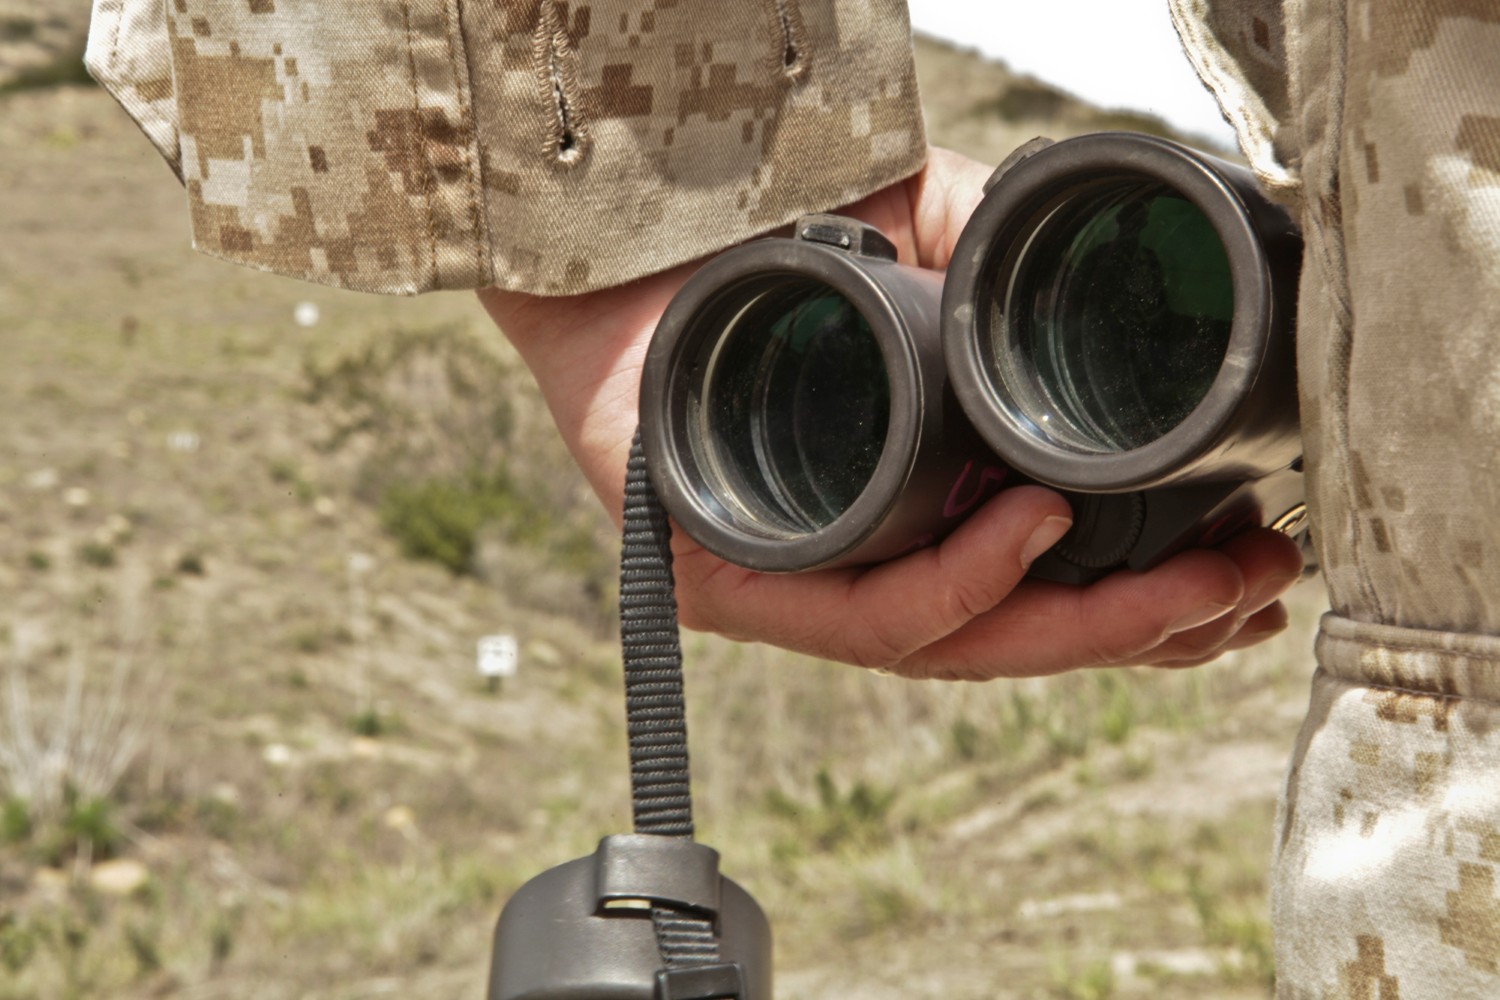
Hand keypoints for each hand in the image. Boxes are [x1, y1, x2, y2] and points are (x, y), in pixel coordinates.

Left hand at [477, 148, 1304, 679]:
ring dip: (1085, 621)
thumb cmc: (778, 245)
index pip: (1043, 592)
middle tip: (1249, 587)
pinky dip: (959, 580)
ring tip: (1185, 576)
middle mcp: (859, 561)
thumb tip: (1139, 303)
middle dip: (1150, 624)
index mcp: (911, 512)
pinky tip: (1035, 527)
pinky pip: (862, 612)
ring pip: (958, 643)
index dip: (1151, 603)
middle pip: (1018, 635)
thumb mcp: (937, 245)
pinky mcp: (730, 575)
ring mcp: (798, 579)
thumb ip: (1022, 289)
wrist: (637, 218)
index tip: (1249, 576)